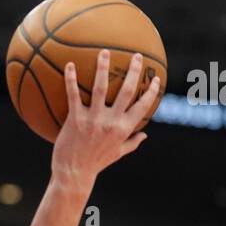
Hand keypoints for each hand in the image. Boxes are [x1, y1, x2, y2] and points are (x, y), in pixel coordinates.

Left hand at [52, 49, 159, 190]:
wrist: (73, 173)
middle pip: (128, 91)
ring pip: (101, 87)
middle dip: (135, 71)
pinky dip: (70, 79)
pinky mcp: (75, 118)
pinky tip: (69, 64)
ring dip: (103, 67)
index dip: (152, 91)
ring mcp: (94, 119)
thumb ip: (132, 142)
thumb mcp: (118, 153)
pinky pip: (73, 95)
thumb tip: (145, 135)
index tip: (156, 78)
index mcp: (124, 128)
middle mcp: (111, 121)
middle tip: (137, 55)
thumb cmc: (95, 163)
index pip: (144, 106)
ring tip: (104, 51)